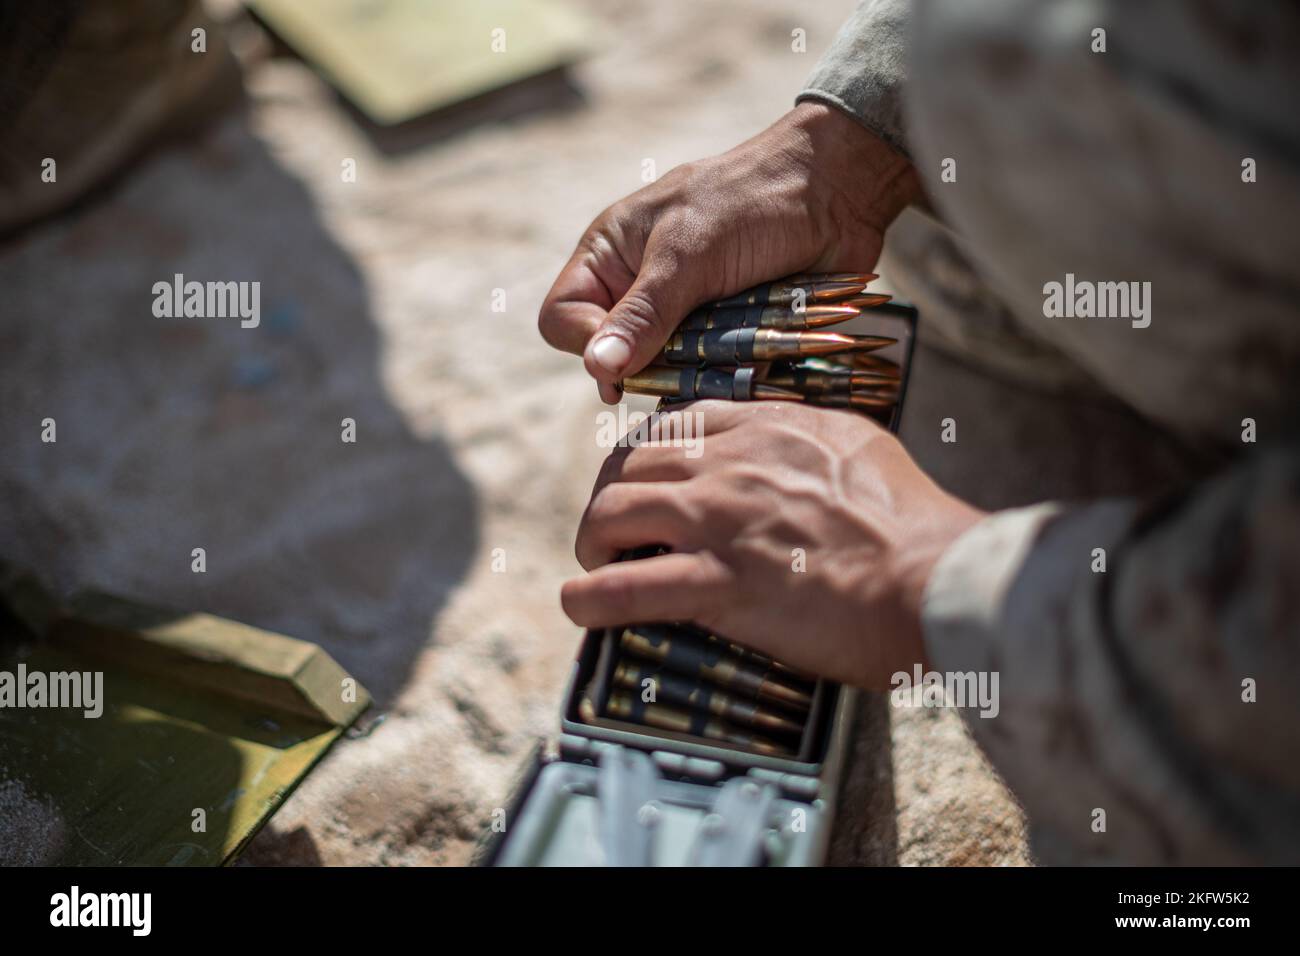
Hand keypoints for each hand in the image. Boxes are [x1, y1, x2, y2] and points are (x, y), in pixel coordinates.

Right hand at [538, 103, 920, 401]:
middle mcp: (636, 290)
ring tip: (728, 355)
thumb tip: (599, 370)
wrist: (836, 190)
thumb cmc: (752, 201)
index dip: (590, 344)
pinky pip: (706, 378)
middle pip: (612, 358)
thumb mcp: (689, 253)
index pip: (561, 321)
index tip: (636, 351)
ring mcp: (681, 317)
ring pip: (661, 377)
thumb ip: (644, 313)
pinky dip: (723, 380)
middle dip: (648, 367)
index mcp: (609, 256)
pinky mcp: (723, 336)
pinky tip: (748, 368)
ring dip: (691, 376)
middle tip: (691, 355)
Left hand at [561, 402, 985, 688]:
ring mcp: (717, 522)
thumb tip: (785, 454)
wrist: (934, 578)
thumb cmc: (911, 522)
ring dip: (592, 545)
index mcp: (765, 426)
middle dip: (608, 497)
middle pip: (628, 464)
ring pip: (610, 515)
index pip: (674, 424)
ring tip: (598, 568)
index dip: (643, 455)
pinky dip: (589, 601)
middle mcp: (727, 465)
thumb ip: (808, 441)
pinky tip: (580, 608)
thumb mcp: (859, 446)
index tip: (643, 482)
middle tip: (613, 532)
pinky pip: (624, 590)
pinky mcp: (718, 585)